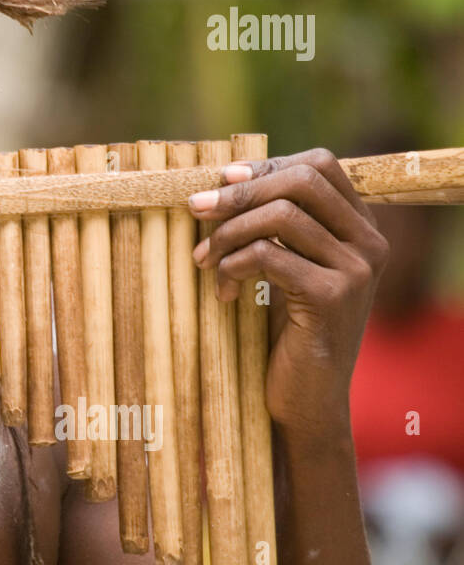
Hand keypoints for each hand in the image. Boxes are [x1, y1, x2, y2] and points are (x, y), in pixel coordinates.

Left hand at [188, 149, 389, 442]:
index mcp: (361, 229)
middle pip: (301, 182)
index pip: (321, 165)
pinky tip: (222, 292)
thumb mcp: (284, 267)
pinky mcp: (332, 298)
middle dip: (239, 192)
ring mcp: (356, 271)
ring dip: (227, 233)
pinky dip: (231, 267)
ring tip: (203, 259)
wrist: (305, 400)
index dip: (266, 166)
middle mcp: (370, 244)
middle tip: (195, 209)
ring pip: (279, 216)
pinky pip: (267, 256)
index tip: (221, 181)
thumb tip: (224, 177)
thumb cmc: (285, 331)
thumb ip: (273, 225)